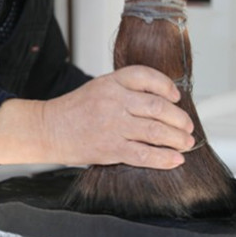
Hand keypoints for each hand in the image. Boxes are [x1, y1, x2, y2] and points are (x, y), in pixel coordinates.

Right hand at [0, 65, 195, 168]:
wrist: (47, 130)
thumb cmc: (74, 112)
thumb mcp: (98, 89)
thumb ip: (125, 92)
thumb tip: (162, 105)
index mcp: (110, 82)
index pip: (145, 76)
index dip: (166, 85)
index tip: (176, 97)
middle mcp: (113, 101)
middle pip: (157, 106)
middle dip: (179, 118)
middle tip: (188, 126)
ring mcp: (113, 125)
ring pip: (155, 130)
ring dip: (177, 138)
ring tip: (186, 143)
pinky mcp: (110, 148)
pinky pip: (144, 154)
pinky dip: (163, 158)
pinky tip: (175, 160)